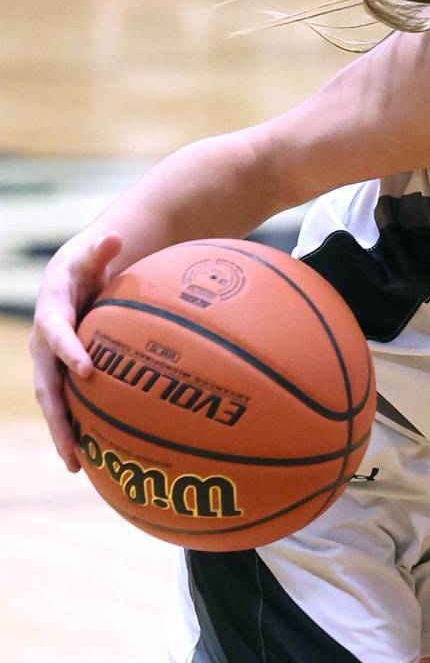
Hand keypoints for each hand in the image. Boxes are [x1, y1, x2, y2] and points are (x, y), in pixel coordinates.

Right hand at [29, 233, 122, 471]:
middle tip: (73, 445)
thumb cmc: (86, 265)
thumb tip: (113, 237)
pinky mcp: (61, 374)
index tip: (88, 371)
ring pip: (53, 403)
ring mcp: (49, 363)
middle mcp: (43, 345)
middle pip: (47, 384)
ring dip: (63, 433)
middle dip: (58, 415)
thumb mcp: (92, 253)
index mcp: (50, 314)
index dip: (69, 351)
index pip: (56, 334)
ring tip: (76, 466)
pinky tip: (90, 458)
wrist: (71, 278)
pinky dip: (74, 428)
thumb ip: (101, 250)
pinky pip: (66, 403)